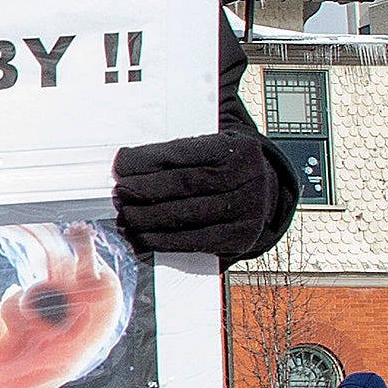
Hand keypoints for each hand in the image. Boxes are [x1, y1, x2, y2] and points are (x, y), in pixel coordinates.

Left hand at [114, 131, 283, 260]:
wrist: (267, 192)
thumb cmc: (228, 167)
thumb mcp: (214, 146)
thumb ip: (178, 149)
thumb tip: (128, 158)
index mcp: (235, 149)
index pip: (182, 154)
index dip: (145, 161)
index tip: (121, 165)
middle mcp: (244, 178)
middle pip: (181, 184)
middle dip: (141, 189)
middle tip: (120, 192)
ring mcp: (244, 209)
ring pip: (183, 215)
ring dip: (146, 217)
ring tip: (126, 213)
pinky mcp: (238, 237)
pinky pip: (191, 241)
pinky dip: (160, 240)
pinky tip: (141, 235)